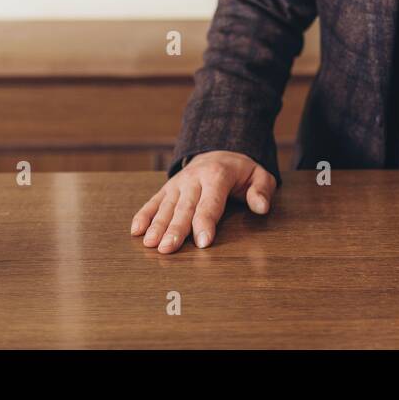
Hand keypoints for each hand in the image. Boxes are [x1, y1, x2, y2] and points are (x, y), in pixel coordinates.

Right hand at [130, 150, 275, 253]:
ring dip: (157, 225)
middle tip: (168, 248)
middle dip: (176, 229)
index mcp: (217, 175)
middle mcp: (194, 178)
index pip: (211, 202)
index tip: (203, 241)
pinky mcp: (168, 188)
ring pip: (167, 206)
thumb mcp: (260, 175)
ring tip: (150, 244)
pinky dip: (143, 214)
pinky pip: (154, 201)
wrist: (220, 150)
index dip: (206, 222)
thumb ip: (262, 190)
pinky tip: (136, 230)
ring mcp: (178, 183)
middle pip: (184, 207)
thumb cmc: (241, 171)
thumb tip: (262, 207)